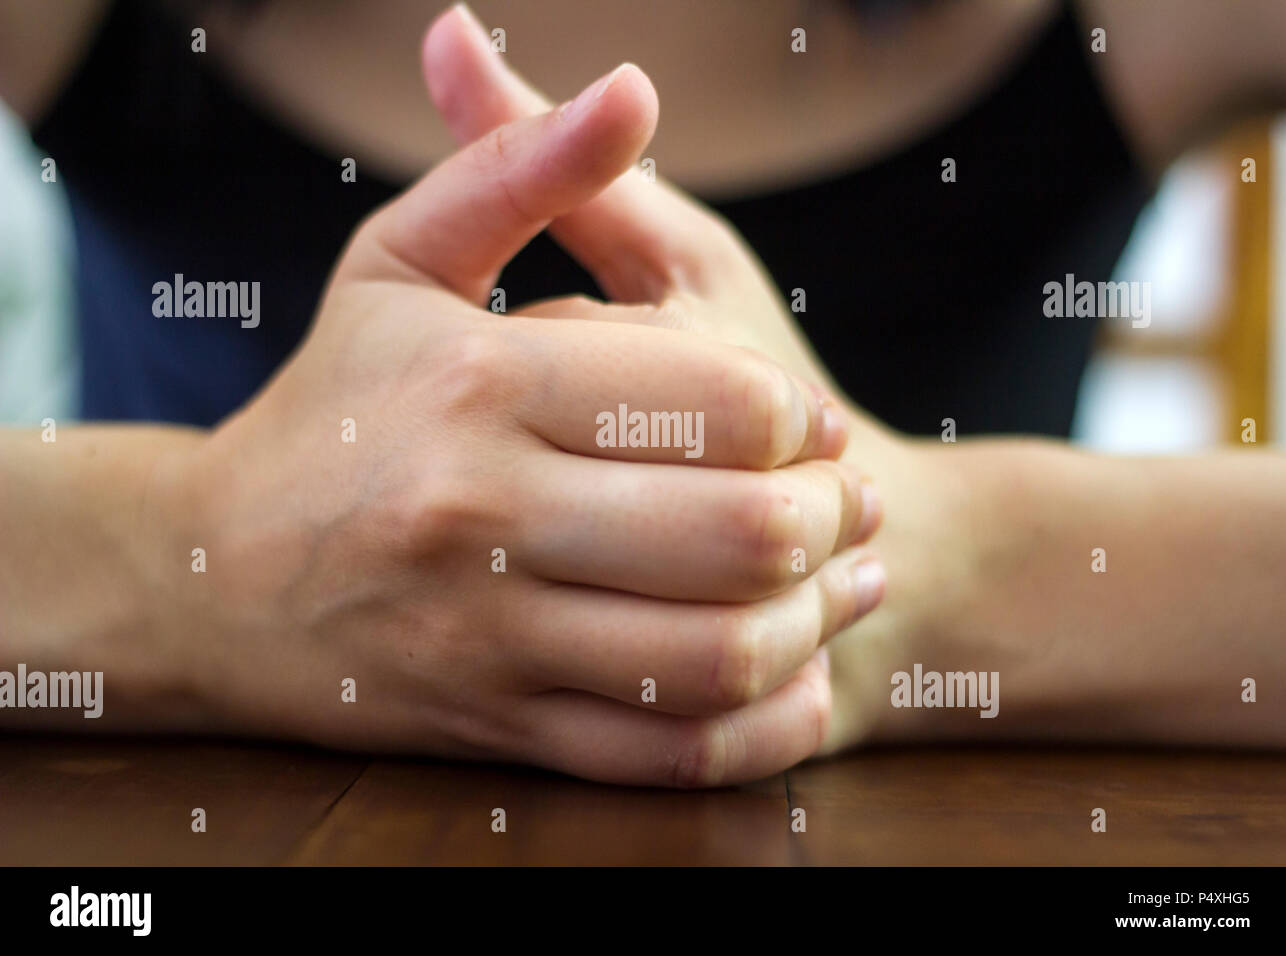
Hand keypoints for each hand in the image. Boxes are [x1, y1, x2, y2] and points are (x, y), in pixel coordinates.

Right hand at [151, 62, 885, 785]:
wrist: (213, 581)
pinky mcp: (498, 729)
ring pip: (718, 654)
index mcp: (478, 387)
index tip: (804, 423)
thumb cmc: (333, 403)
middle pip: (740, 532)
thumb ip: (521, 164)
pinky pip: (668, 754)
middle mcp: (482, 518)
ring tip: (846, 576)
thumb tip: (636, 87)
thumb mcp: (402, 259)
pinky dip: (764, 723)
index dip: (798, 418)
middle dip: (830, 515)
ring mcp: (488, 639)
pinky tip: (797, 670)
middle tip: (844, 500)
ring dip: (819, 618)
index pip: (719, 406)